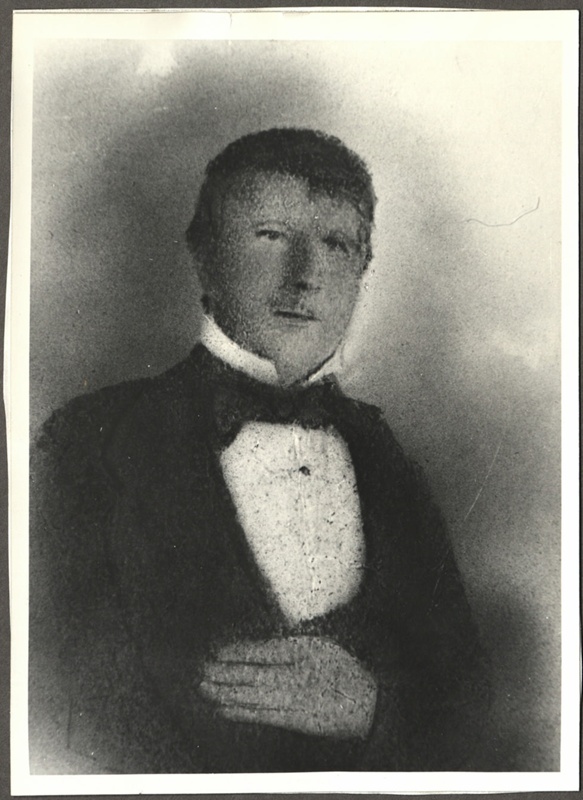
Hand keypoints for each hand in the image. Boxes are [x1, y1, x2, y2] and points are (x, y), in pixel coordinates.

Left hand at [199, 636, 376, 738]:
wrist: (366, 704)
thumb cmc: (341, 670)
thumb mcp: (319, 645)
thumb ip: (289, 644)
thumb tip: (259, 645)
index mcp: (303, 653)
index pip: (264, 652)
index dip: (239, 652)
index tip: (218, 652)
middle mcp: (297, 677)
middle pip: (254, 675)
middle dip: (225, 674)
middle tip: (202, 671)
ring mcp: (294, 700)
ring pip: (253, 696)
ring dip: (226, 693)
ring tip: (205, 689)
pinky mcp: (293, 720)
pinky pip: (262, 716)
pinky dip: (241, 712)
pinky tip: (224, 708)